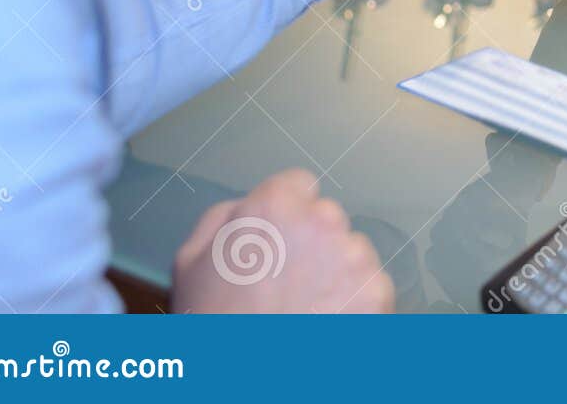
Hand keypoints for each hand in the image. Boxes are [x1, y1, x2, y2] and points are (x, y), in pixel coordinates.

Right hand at [172, 169, 393, 313]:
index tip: (280, 242)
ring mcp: (353, 256)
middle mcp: (321, 220)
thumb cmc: (211, 324)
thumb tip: (250, 204)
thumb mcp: (190, 260)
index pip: (298, 186)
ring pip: (351, 252)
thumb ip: (225, 217)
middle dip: (312, 243)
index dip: (286, 217)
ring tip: (305, 309)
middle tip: (287, 284)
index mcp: (275, 205)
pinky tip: (326, 323)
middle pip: (326, 219)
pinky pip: (371, 287)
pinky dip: (356, 304)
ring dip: (336, 272)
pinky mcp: (376, 291)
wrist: (239, 381)